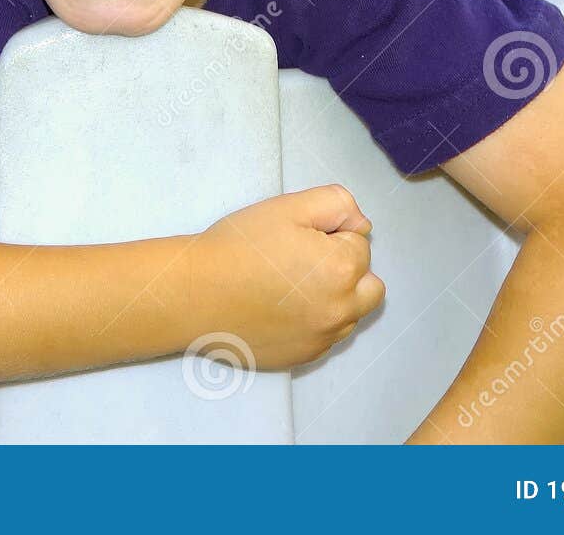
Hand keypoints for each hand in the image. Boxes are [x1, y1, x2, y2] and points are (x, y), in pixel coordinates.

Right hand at [189, 184, 384, 370]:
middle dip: (348, 270)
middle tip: (305, 261)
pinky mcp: (302, 358)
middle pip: (370, 286)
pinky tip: (280, 309)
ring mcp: (322, 339)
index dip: (331, 234)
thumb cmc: (237, 246)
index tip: (298, 237)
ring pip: (350, 314)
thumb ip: (337, 204)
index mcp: (341, 269)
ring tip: (290, 285)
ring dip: (335, 298)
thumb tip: (361, 225)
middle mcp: (341, 310)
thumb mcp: (287, 206)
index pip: (360, 243)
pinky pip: (326, 337)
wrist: (193, 294)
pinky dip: (313, 322)